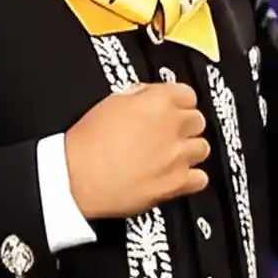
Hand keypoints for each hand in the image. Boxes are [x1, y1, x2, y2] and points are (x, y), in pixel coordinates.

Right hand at [64, 82, 209, 218]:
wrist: (76, 178)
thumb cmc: (87, 142)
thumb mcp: (110, 103)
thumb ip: (139, 96)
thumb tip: (150, 97)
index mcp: (157, 101)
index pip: (187, 94)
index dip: (177, 102)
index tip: (171, 108)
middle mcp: (172, 126)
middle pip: (197, 120)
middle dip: (184, 125)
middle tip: (167, 132)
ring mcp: (177, 156)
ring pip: (202, 148)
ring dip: (188, 150)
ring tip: (170, 155)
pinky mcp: (176, 183)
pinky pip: (200, 178)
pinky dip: (191, 177)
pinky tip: (176, 175)